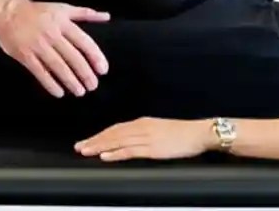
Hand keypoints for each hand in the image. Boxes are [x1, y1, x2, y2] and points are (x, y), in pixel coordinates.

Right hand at [0, 0, 109, 97]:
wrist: (8, 10)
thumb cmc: (38, 11)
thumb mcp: (63, 8)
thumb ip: (86, 13)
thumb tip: (106, 16)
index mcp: (63, 23)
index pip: (84, 42)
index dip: (95, 57)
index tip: (102, 70)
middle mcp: (52, 34)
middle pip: (73, 57)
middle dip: (85, 73)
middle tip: (93, 85)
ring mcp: (38, 45)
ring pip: (58, 66)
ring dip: (70, 81)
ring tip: (80, 91)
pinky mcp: (25, 55)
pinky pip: (40, 72)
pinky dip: (50, 83)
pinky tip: (59, 92)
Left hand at [75, 117, 214, 161]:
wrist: (199, 133)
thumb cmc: (183, 133)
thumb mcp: (160, 129)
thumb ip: (145, 133)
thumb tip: (131, 141)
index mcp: (143, 122)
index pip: (115, 129)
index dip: (100, 135)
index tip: (87, 140)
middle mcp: (141, 128)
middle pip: (112, 134)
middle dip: (94, 140)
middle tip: (79, 147)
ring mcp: (146, 138)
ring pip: (117, 141)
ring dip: (100, 146)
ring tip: (86, 151)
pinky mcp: (153, 148)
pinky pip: (130, 150)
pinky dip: (116, 153)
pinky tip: (106, 156)